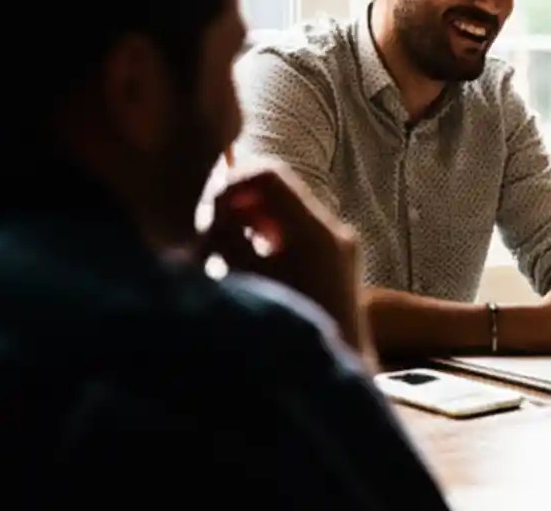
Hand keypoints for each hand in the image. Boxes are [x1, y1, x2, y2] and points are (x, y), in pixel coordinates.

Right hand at [201, 162, 368, 354]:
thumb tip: (217, 210)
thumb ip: (227, 237)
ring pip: (286, 214)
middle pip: (277, 192)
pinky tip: (253, 270)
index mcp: (314, 232)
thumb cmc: (284, 333)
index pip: (269, 175)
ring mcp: (341, 247)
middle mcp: (334, 231)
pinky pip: (298, 235)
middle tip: (211, 238)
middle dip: (239, 208)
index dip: (232, 186)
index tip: (209, 215)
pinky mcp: (339, 263)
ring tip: (227, 257)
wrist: (334, 375)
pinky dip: (270, 242)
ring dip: (252, 226)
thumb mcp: (245, 280)